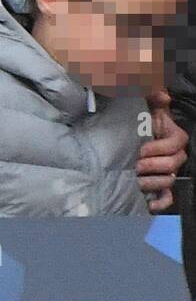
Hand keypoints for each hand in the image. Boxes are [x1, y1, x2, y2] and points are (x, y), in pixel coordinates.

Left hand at [139, 89, 187, 212]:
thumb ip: (152, 96)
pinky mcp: (159, 182)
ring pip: (169, 181)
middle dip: (153, 166)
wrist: (125, 132)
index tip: (141, 149)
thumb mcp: (143, 102)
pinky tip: (150, 206)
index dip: (160, 148)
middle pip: (172, 165)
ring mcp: (167, 170)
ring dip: (152, 182)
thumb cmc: (137, 115)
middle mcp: (174, 155)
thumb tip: (162, 95)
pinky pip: (167, 197)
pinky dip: (161, 203)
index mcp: (173, 135)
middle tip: (135, 165)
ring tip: (136, 179)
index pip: (176, 144)